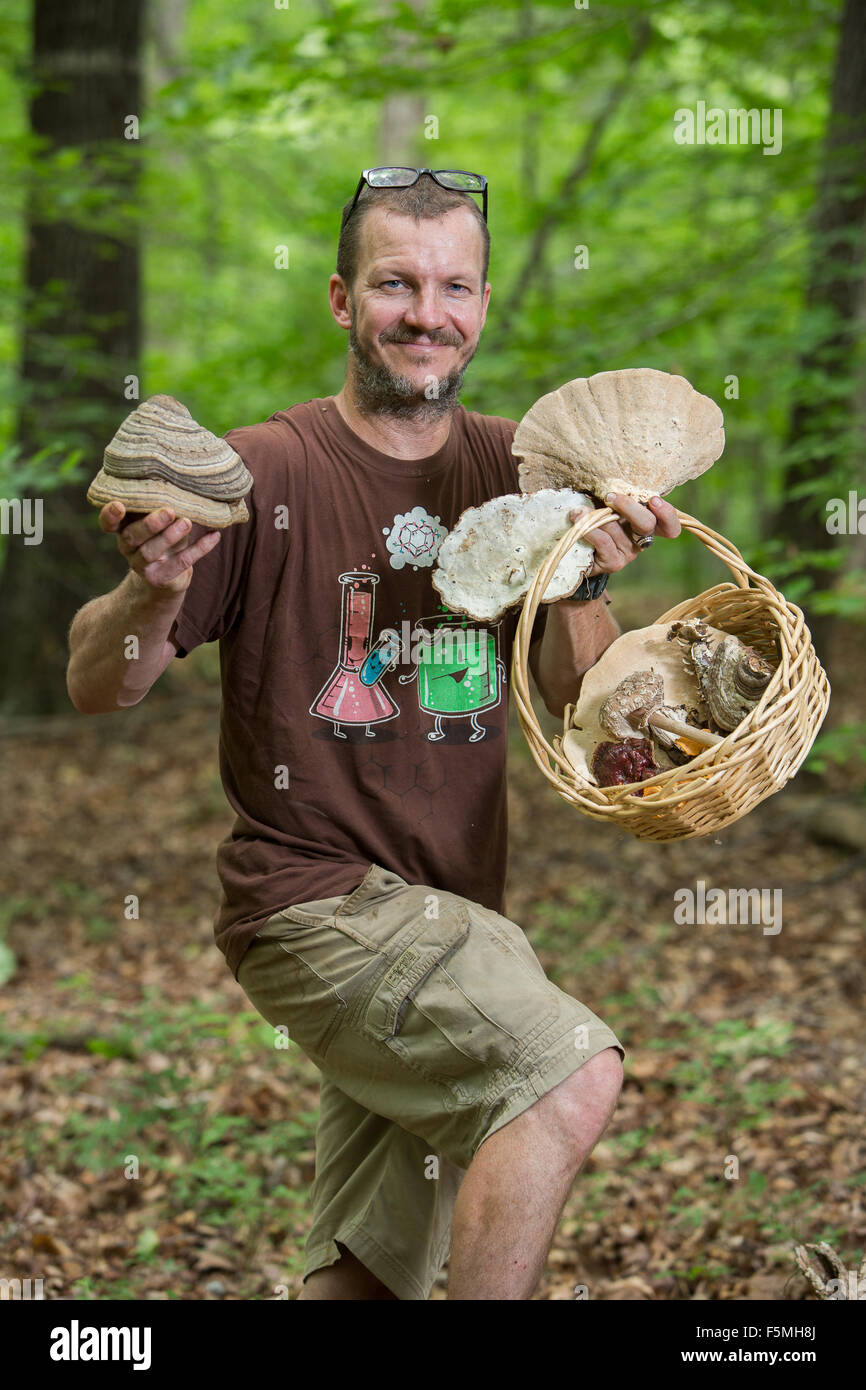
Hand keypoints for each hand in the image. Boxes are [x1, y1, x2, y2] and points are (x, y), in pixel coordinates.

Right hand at [98, 501, 219, 595]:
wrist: (166, 580)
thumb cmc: (163, 538)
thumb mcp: (160, 522)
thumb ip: (162, 505)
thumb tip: (186, 479)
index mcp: (124, 528)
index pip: (108, 523)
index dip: (109, 515)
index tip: (119, 505)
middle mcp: (128, 547)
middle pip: (131, 536)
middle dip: (150, 524)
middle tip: (169, 511)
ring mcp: (142, 566)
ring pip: (150, 552)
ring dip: (170, 536)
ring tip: (187, 522)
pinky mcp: (160, 579)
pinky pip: (180, 563)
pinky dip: (199, 548)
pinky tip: (214, 536)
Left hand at [568, 493, 680, 576]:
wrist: (576, 548)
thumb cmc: (594, 518)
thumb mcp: (608, 503)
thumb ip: (617, 495)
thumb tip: (612, 483)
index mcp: (647, 523)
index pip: (670, 525)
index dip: (667, 514)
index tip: (653, 500)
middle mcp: (642, 540)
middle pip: (647, 524)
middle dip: (628, 507)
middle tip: (609, 496)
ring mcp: (629, 553)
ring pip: (617, 529)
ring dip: (596, 516)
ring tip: (579, 510)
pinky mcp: (614, 563)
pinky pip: (603, 541)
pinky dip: (589, 529)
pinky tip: (577, 520)